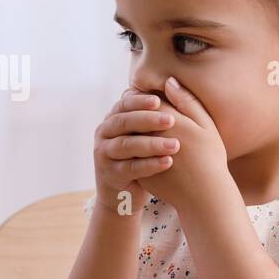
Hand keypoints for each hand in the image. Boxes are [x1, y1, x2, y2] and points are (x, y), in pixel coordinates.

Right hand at [92, 87, 178, 212]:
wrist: (123, 195)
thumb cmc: (140, 158)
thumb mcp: (144, 134)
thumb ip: (153, 113)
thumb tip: (170, 82)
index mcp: (113, 119)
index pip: (124, 104)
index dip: (140, 101)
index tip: (159, 100)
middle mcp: (104, 133)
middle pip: (123, 122)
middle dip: (148, 120)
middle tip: (171, 120)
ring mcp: (104, 154)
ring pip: (126, 145)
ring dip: (151, 144)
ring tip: (175, 145)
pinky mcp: (109, 175)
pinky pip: (130, 168)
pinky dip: (149, 165)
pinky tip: (167, 162)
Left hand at [135, 76, 229, 212]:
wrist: (204, 196)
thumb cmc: (210, 159)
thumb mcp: (206, 126)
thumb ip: (187, 102)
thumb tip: (169, 80)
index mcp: (170, 121)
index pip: (149, 101)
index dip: (145, 96)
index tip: (143, 93)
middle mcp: (153, 136)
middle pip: (134, 115)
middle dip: (132, 109)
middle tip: (129, 102)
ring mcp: (143, 155)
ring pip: (128, 134)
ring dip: (127, 127)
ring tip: (132, 125)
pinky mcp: (138, 171)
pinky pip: (128, 155)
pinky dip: (128, 148)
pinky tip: (133, 145)